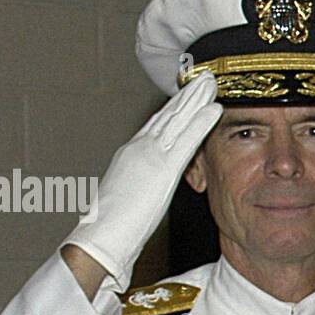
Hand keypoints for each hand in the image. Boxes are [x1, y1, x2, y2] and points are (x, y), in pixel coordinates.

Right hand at [63, 72, 221, 289]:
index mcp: (130, 156)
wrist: (99, 236)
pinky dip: (201, 122)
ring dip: (197, 100)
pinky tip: (215, 109)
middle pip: (167, 116)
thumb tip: (144, 190)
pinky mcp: (162, 167)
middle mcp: (139, 149)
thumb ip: (138, 187)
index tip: (186, 94)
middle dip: (187, 96)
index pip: (155, 126)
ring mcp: (150, 155)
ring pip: (177, 120)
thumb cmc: (109, 228)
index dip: (172, 109)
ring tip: (213, 84)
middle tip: (204, 78)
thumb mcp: (127, 199)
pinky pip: (186, 140)